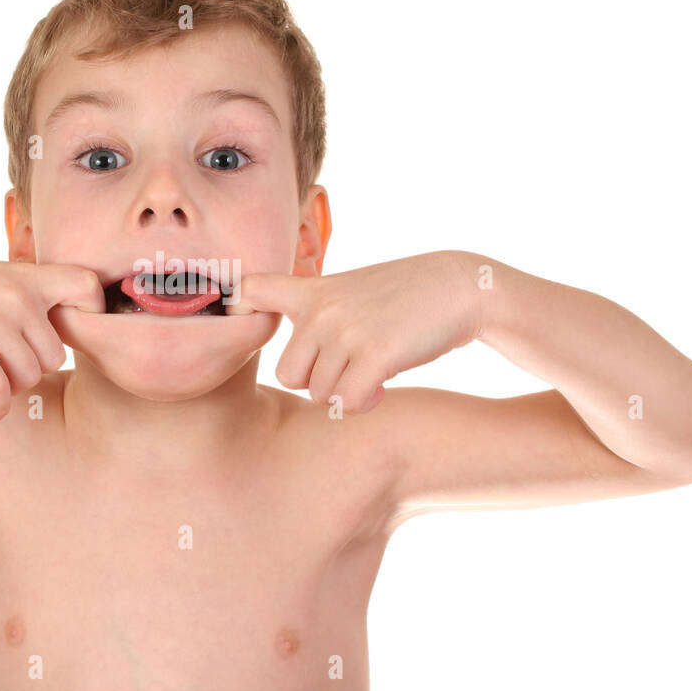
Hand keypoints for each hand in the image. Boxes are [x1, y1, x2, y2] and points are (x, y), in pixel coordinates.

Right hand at [0, 253, 103, 420]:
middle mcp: (15, 295)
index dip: (91, 315)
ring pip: (31, 377)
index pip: (88, 287)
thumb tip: (74, 327)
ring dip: (13, 387)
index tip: (65, 335)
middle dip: (33, 369)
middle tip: (7, 368)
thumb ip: (30, 296)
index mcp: (27, 276)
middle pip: (55, 356)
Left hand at [225, 251, 482, 413]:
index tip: (234, 317)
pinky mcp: (375, 355)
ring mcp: (346, 332)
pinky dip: (365, 403)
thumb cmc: (400, 296)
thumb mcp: (348, 290)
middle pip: (287, 374)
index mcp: (311, 292)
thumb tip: (282, 349)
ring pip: (320, 393)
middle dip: (316, 380)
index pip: (250, 290)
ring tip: (370, 371)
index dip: (234, 309)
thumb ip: (314, 310)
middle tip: (346, 368)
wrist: (457, 288)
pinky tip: (382, 386)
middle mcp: (321, 310)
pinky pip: (349, 403)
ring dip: (345, 391)